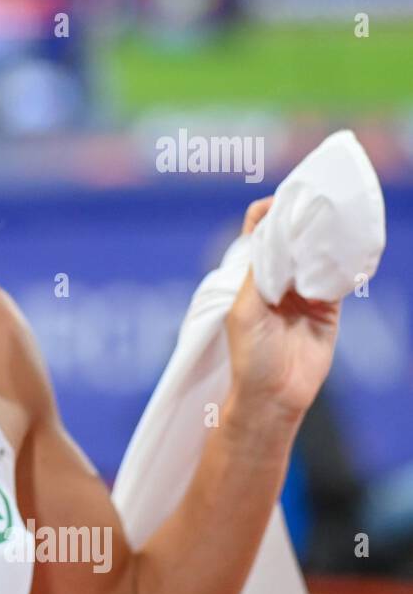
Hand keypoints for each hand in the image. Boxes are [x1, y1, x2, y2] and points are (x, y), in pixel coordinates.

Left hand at [224, 197, 341, 421]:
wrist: (274, 394)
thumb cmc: (249, 354)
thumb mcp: (246, 308)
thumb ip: (259, 272)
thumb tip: (273, 233)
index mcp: (248, 276)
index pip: (257, 235)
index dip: (268, 214)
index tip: (282, 199)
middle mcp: (276, 278)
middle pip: (290, 238)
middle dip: (300, 219)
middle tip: (316, 200)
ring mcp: (303, 290)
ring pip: (315, 253)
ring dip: (323, 237)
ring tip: (333, 217)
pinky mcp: (327, 305)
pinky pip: (338, 276)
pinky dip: (343, 261)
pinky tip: (348, 245)